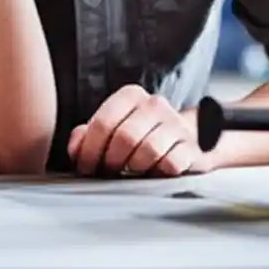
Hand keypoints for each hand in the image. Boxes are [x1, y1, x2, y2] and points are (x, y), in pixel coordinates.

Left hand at [67, 85, 212, 177]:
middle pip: (125, 137)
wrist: (183, 140)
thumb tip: (76, 147)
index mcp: (130, 96)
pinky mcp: (192, 146)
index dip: (90, 150)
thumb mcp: (110, 130)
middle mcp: (155, 104)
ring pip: (149, 150)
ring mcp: (176, 124)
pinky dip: (158, 172)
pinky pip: (172, 163)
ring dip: (135, 167)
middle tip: (108, 171)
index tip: (86, 167)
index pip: (104, 122)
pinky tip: (154, 171)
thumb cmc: (139, 136)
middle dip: (111, 161)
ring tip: (132, 170)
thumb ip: (86, 136)